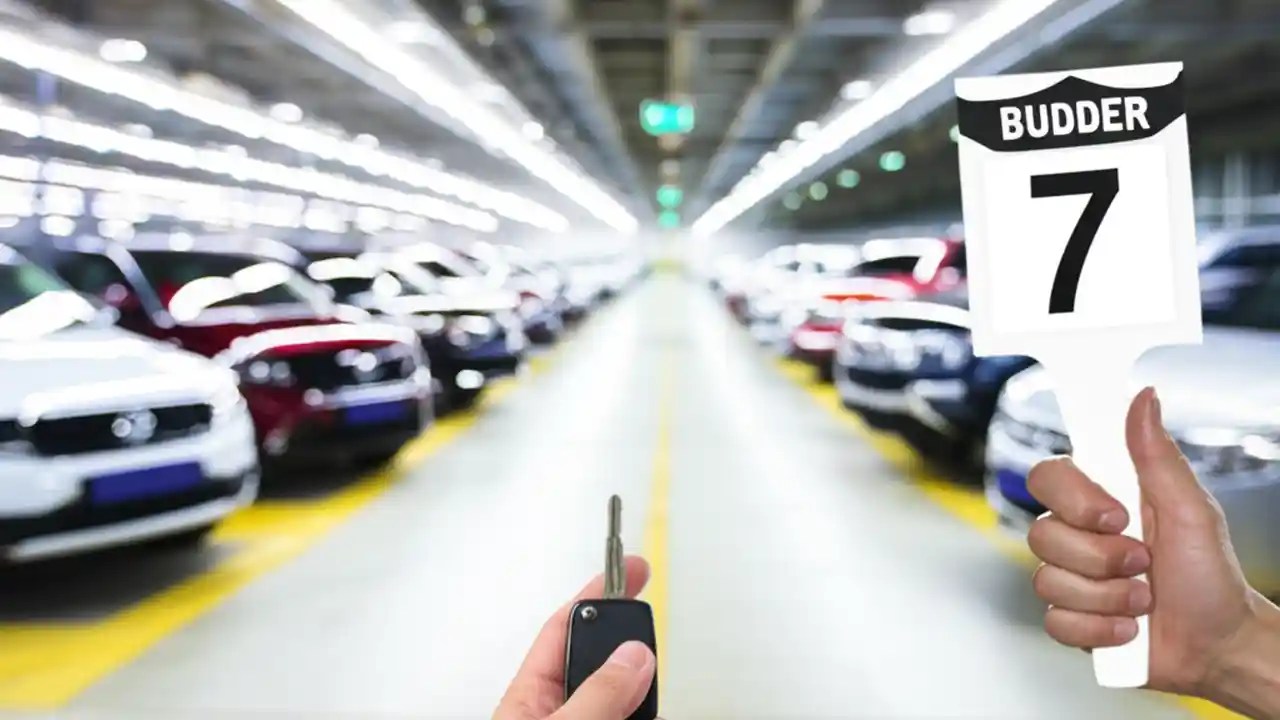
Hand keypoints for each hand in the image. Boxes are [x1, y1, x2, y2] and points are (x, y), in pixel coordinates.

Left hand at [495, 556, 655, 719]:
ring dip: (642, 700)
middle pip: (599, 661)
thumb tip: (633, 654)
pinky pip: (630, 717)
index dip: (597, 594)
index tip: (631, 570)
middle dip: (630, 655)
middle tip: (655, 651)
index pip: (564, 627)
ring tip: (653, 709)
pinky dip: (646, 716)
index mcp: (529, 696)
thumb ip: (597, 692)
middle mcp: (554, 710)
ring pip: (621, 698)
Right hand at [1026, 387, 1265, 697]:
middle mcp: (1079, 536)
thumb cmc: (1212, 576)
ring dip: (1107, 597)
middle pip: (1041, 534)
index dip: (1073, 499)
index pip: (1046, 477)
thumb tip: (1144, 398)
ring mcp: (1071, 579)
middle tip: (1143, 563)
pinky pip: (1055, 622)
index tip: (1116, 515)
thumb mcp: (1192, 511)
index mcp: (1101, 500)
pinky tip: (1128, 629)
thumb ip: (1157, 456)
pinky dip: (1098, 630)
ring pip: (1047, 581)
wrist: (1220, 646)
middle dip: (1100, 557)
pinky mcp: (1070, 621)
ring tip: (1144, 600)